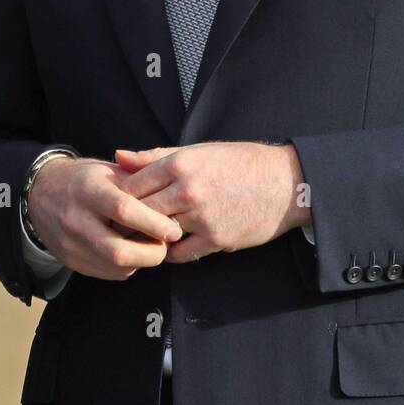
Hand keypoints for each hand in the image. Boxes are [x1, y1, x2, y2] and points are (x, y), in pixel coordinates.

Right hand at [27, 156, 184, 280]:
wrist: (40, 193)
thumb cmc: (83, 179)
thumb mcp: (107, 169)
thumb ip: (137, 182)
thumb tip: (170, 202)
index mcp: (87, 190)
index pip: (123, 211)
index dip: (153, 223)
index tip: (174, 230)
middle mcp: (75, 219)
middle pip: (118, 250)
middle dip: (150, 253)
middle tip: (166, 245)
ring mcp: (70, 244)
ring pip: (114, 267)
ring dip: (141, 262)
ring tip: (152, 248)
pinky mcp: (70, 261)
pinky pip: (106, 273)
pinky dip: (127, 267)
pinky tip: (133, 253)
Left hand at [113, 142, 307, 261]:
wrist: (286, 184)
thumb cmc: (242, 163)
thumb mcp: (200, 150)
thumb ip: (156, 155)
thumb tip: (118, 156)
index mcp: (181, 164)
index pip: (133, 184)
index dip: (120, 195)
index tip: (116, 202)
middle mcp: (188, 190)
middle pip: (140, 211)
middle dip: (130, 218)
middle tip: (122, 223)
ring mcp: (201, 217)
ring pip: (158, 233)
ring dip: (151, 235)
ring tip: (146, 234)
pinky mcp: (216, 239)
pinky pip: (180, 254)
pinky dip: (172, 251)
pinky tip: (172, 244)